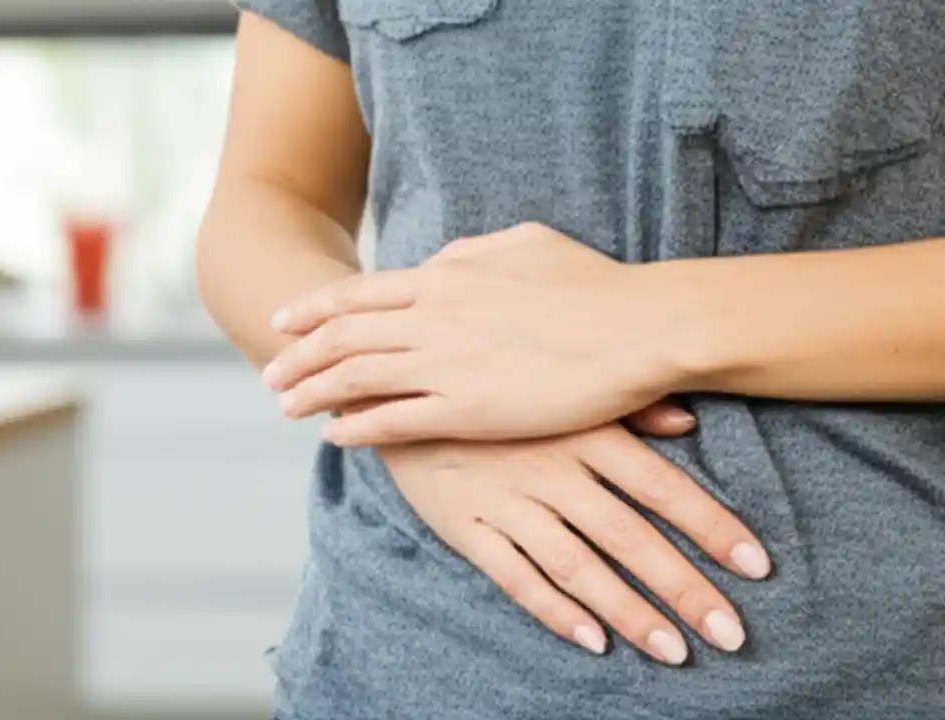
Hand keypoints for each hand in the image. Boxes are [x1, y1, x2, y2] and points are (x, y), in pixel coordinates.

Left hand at [264, 222, 689, 445]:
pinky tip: (335, 436)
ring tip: (285, 407)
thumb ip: (470, 253)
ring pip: (356, 377)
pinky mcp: (469, 409)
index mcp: (445, 275)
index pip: (358, 292)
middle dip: (296, 355)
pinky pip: (394, 420)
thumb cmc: (593, 284)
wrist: (641, 326)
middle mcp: (433, 316)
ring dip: (313, 392)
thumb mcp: (523, 244)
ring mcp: (446, 363)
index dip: (313, 308)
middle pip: (342, 335)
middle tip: (268, 373)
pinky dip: (357, 427)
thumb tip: (439, 261)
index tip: (283, 321)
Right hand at [379, 423, 771, 664]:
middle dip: (683, 586)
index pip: (660, 485)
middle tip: (730, 633)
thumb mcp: (557, 383)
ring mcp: (506, 500)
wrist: (396, 389)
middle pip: (629, 536)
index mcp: (581, 430)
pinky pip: (515, 576)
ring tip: (673, 650)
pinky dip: (554, 610)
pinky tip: (593, 641)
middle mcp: (550, 468)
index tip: (756, 566)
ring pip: (578, 565)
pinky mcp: (467, 526)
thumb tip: (688, 423)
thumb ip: (625, 406)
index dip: (710, 525)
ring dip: (628, 611)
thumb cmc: (492, 385)